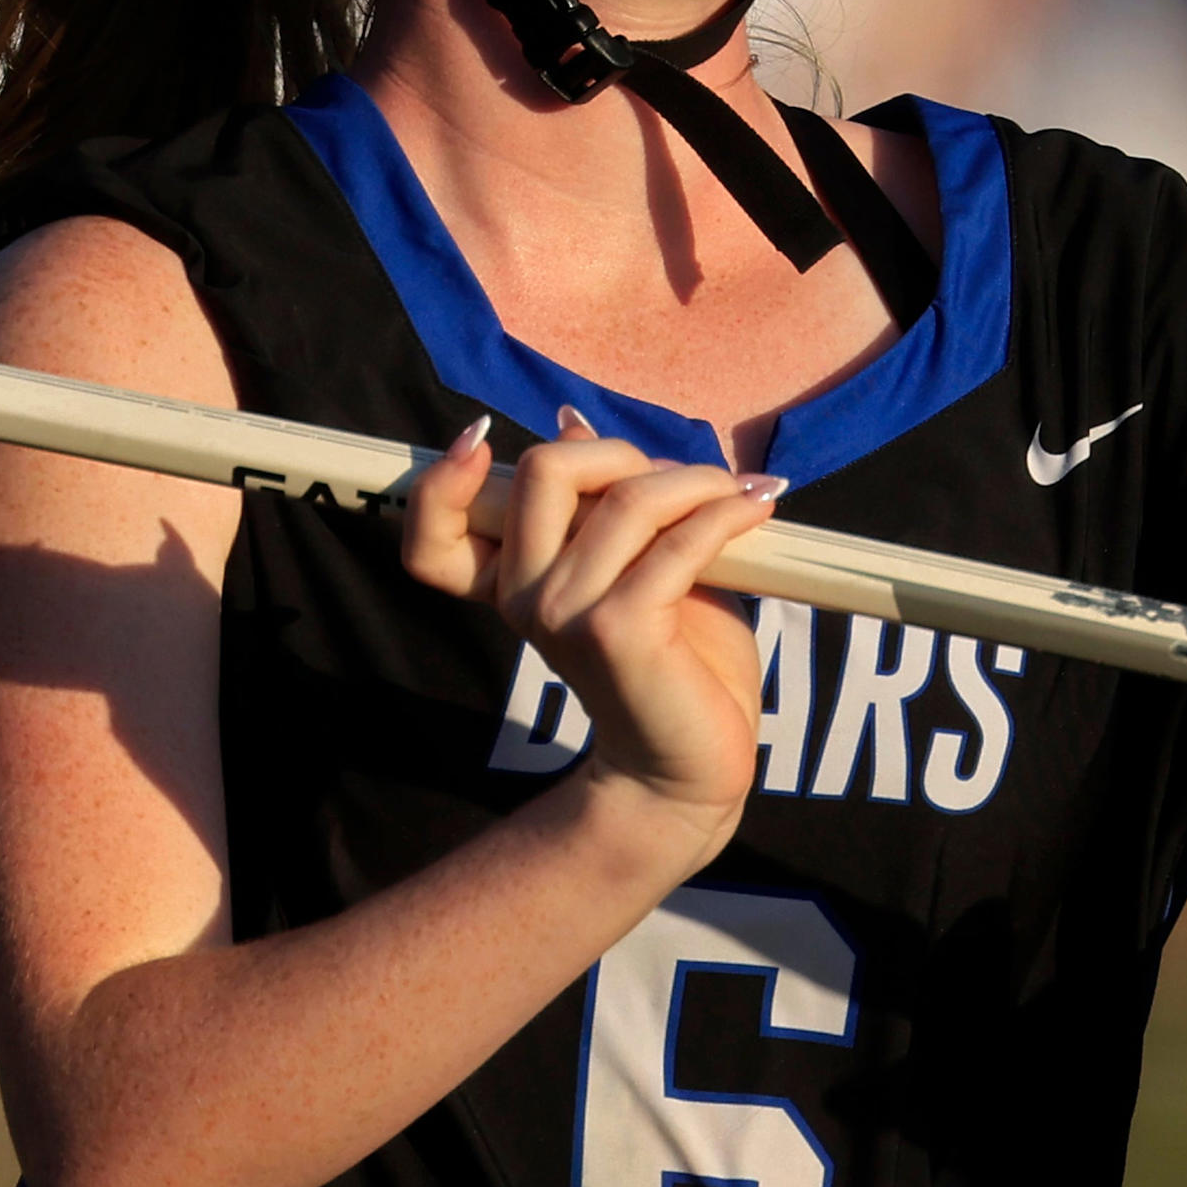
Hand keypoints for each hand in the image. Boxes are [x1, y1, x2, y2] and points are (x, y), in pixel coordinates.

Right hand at [402, 407, 784, 866]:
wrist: (688, 766)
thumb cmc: (670, 662)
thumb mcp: (628, 566)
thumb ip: (597, 504)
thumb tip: (568, 421)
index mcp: (511, 585)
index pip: (429, 537)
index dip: (440, 481)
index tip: (480, 440)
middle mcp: (525, 599)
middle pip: (543, 472)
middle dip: (621, 452)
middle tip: (678, 481)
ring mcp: (566, 615)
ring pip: (627, 498)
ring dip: (697, 481)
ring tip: (737, 494)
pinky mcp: (619, 630)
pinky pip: (678, 541)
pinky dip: (727, 512)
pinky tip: (757, 507)